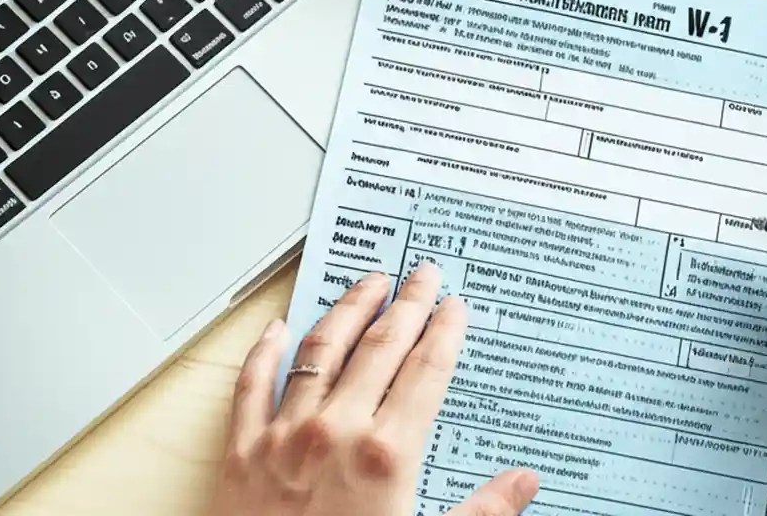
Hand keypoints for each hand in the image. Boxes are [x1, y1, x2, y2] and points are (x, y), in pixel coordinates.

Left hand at [208, 266, 538, 515]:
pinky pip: (251, 387)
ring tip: (368, 282)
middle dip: (407, 304)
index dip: (445, 331)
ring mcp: (285, 437)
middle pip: (380, 347)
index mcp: (388, 455)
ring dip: (347, 310)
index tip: (454, 307)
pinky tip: (277, 329)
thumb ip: (480, 512)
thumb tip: (524, 483)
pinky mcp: (241, 453)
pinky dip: (264, 353)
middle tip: (422, 274)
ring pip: (319, 351)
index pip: (427, 370)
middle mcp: (336, 432)